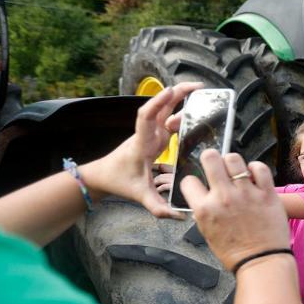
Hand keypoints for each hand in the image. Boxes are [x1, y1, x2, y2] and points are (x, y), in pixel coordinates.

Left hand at [80, 82, 201, 218]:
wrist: (102, 176)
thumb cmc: (119, 182)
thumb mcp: (140, 196)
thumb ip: (158, 207)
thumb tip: (179, 216)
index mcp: (142, 144)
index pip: (147, 118)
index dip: (159, 103)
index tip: (172, 91)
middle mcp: (147, 135)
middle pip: (159, 106)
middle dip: (178, 93)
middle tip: (198, 86)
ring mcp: (150, 134)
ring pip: (165, 110)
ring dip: (180, 100)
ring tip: (200, 94)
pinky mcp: (154, 136)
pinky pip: (167, 120)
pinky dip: (180, 113)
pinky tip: (193, 115)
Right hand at [181, 150, 290, 271]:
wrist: (261, 261)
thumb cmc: (235, 252)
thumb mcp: (208, 232)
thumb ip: (204, 211)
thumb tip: (204, 196)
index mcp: (204, 209)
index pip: (189, 181)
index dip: (193, 181)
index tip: (200, 184)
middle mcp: (223, 197)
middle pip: (210, 158)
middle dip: (211, 158)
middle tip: (216, 164)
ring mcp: (245, 193)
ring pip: (234, 159)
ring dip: (233, 162)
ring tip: (237, 172)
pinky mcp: (266, 193)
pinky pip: (259, 168)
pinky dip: (256, 168)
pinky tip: (254, 176)